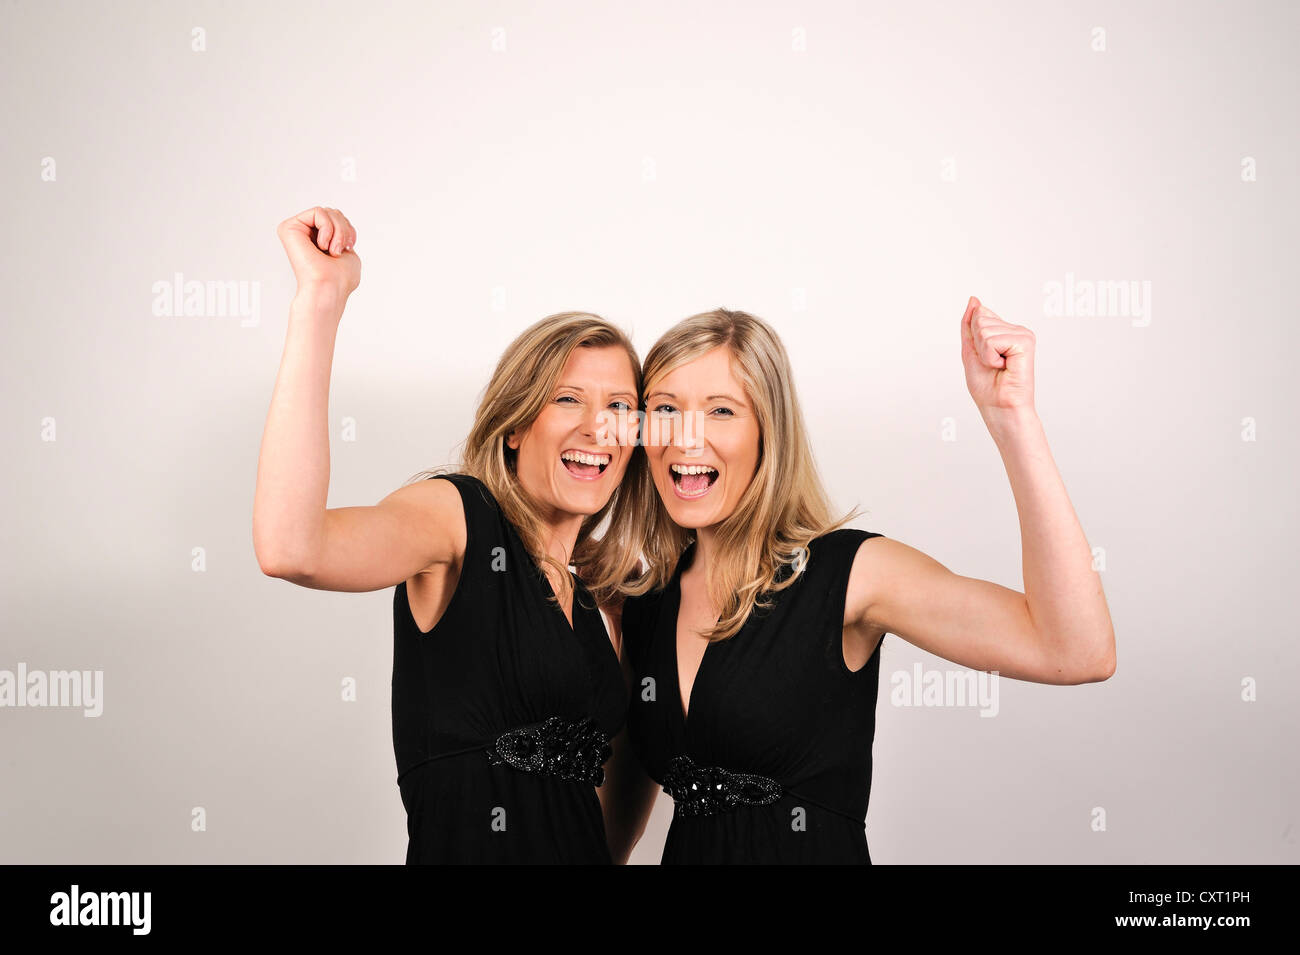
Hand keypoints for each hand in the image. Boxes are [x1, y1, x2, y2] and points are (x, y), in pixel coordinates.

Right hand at [276, 206, 360, 298]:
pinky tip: (323, 246)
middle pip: (332, 212)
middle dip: (344, 229)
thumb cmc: (340, 279)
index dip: (348, 229)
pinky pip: (318, 212)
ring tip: (333, 250)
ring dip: (338, 231)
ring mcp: (296, 231)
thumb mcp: (348, 250)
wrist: (329, 288)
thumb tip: (339, 226)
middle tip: (340, 250)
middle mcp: (304, 235)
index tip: (348, 247)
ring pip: (326, 211)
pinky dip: (328, 228)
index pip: (336, 218)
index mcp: (317, 240)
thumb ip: (341, 234)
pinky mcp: (289, 228)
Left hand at [960, 296, 1035, 413]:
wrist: (998, 407)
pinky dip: (990, 357)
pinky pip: (992, 340)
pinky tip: (1003, 367)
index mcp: (1005, 330)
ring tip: (997, 367)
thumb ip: (970, 324)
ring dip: (984, 354)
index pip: (979, 314)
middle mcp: (1017, 330)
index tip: (985, 357)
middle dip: (977, 345)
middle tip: (991, 363)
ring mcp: (1023, 335)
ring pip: (984, 330)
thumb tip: (974, 299)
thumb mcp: (971, 349)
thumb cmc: (986, 385)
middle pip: (980, 319)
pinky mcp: (1025, 342)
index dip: (973, 338)